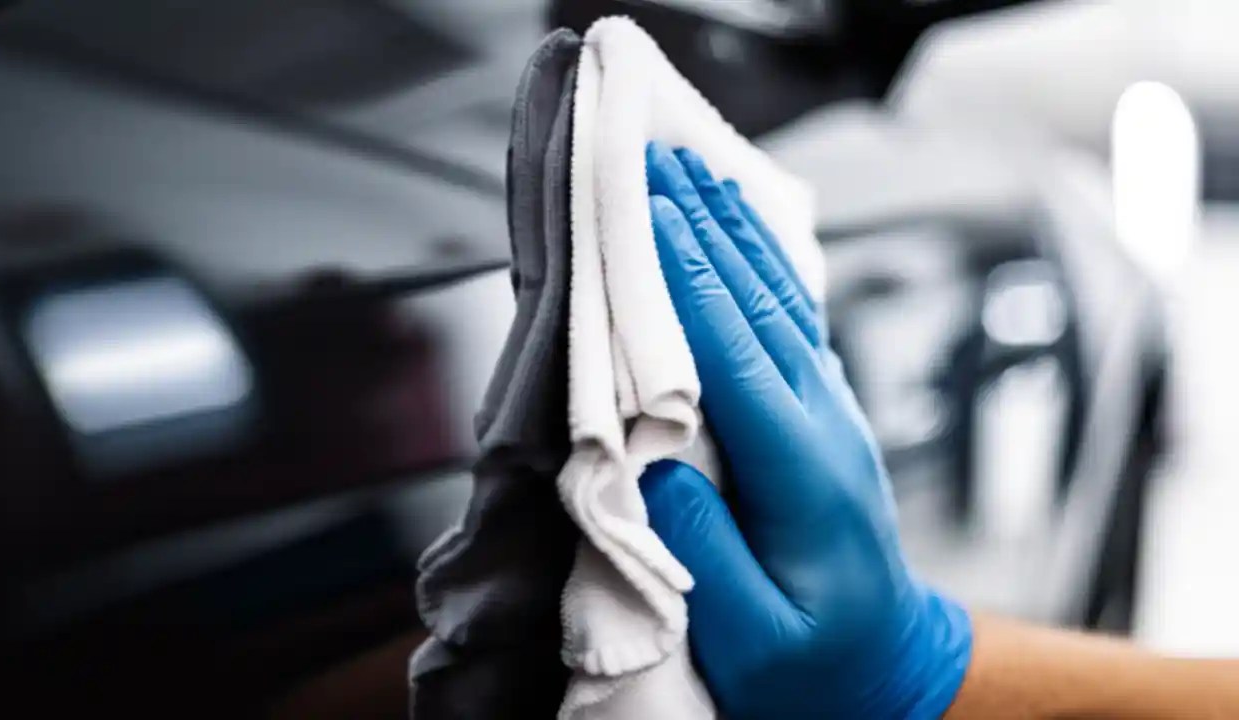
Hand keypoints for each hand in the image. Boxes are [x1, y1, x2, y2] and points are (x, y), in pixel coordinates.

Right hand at [642, 142, 971, 719]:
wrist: (887, 664)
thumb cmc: (814, 665)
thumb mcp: (753, 637)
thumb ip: (704, 548)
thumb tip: (655, 462)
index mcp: (804, 472)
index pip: (737, 353)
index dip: (688, 279)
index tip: (650, 212)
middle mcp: (824, 425)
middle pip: (758, 307)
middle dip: (704, 230)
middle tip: (656, 163)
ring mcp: (831, 415)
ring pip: (780, 303)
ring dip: (735, 235)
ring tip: (696, 174)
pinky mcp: (823, 416)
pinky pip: (790, 325)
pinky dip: (760, 270)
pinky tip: (738, 239)